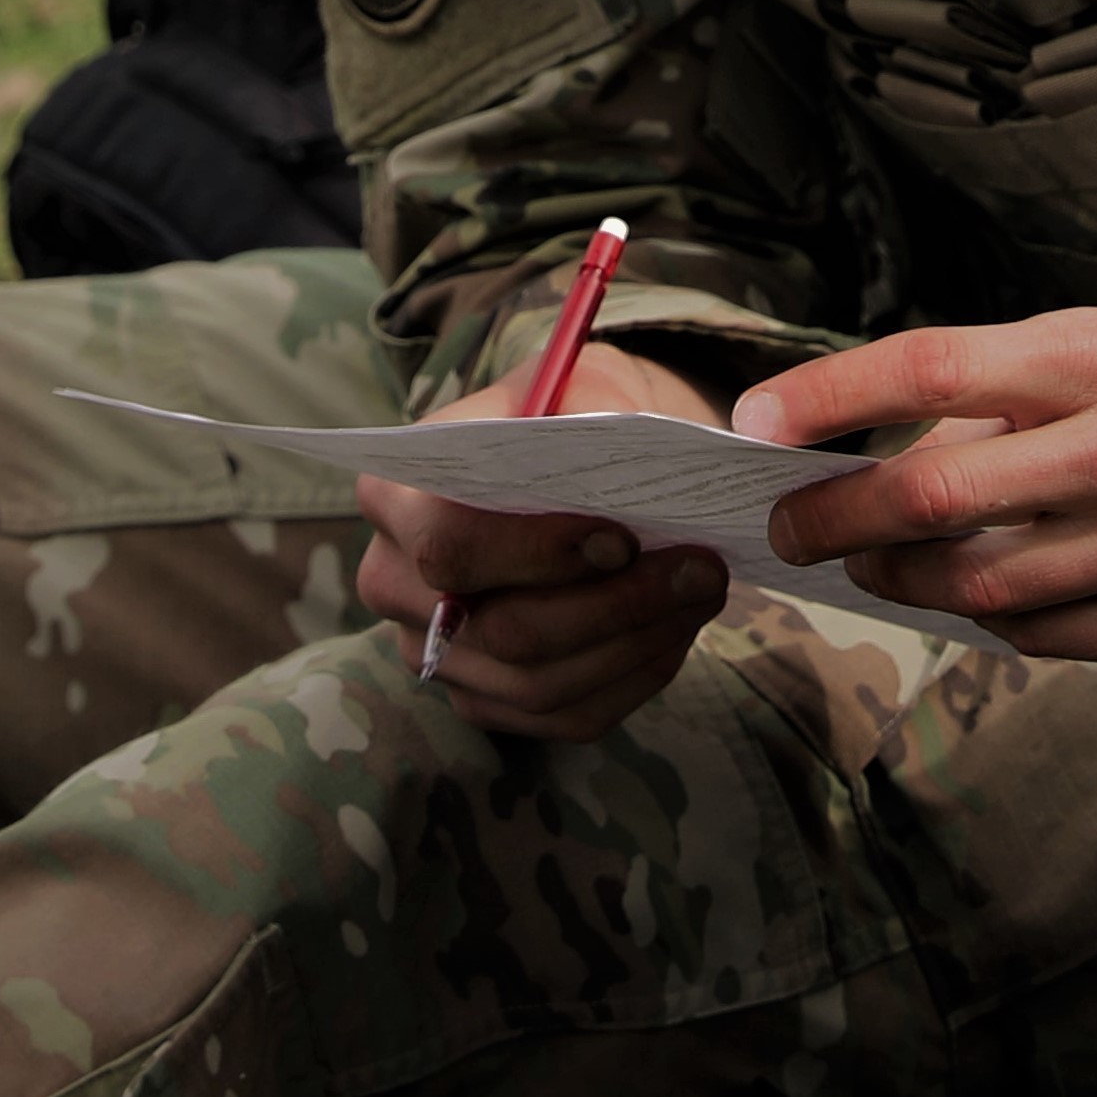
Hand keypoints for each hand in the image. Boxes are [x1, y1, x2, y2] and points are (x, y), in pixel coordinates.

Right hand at [354, 341, 731, 739]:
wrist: (567, 456)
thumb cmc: (567, 412)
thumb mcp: (575, 380)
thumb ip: (591, 409)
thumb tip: (619, 455)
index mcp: (393, 492)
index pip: (445, 546)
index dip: (533, 553)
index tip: (621, 538)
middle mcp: (393, 584)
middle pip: (501, 631)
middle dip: (613, 607)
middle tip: (699, 567)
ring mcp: (436, 655)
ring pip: (539, 684)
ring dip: (636, 643)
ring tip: (703, 591)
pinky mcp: (486, 702)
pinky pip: (566, 716)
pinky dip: (633, 676)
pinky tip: (677, 627)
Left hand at [733, 308, 1096, 669]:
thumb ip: (994, 396)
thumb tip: (868, 450)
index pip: (935, 366)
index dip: (833, 396)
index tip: (756, 421)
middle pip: (939, 491)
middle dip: (838, 517)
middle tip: (791, 528)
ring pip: (979, 584)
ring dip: (905, 579)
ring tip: (878, 565)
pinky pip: (1043, 638)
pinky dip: (994, 619)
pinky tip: (984, 595)